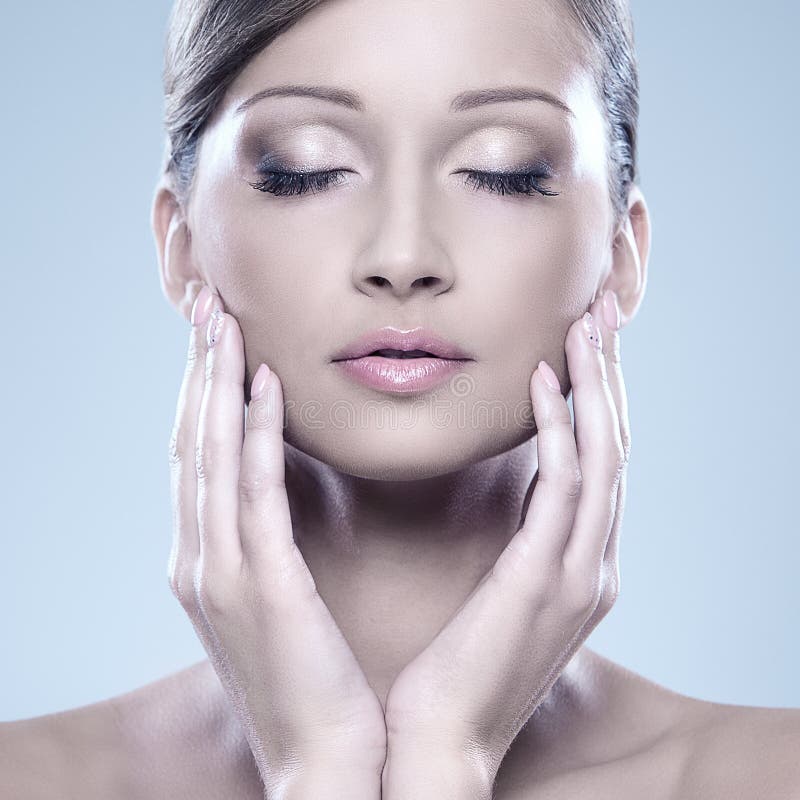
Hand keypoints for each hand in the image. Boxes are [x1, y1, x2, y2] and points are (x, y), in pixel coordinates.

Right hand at [167, 287, 385, 797]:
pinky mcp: (258, 584)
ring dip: (215, 383)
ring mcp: (220, 572)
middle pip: (192, 443)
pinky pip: (251, 491)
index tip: (218, 340)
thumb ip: (267, 546)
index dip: (202, 395)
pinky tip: (262, 382)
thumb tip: (277, 493)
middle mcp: (198, 559)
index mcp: (207, 562)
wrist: (325, 763)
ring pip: (209, 455)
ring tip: (225, 321)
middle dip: (198, 372)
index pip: (198, 460)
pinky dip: (251, 431)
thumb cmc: (313, 681)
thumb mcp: (279, 604)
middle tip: (209, 308)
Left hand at [381, 290, 629, 796]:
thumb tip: (512, 498)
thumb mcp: (499, 595)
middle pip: (615, 446)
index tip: (579, 343)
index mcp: (577, 564)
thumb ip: (520, 544)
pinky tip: (544, 381)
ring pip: (604, 455)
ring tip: (584, 324)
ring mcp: (579, 572)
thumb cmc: (454, 667)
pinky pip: (565, 486)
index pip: (598, 462)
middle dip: (610, 376)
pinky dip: (561, 428)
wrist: (435, 744)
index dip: (596, 398)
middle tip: (599, 312)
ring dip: (598, 385)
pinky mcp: (547, 580)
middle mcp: (593, 563)